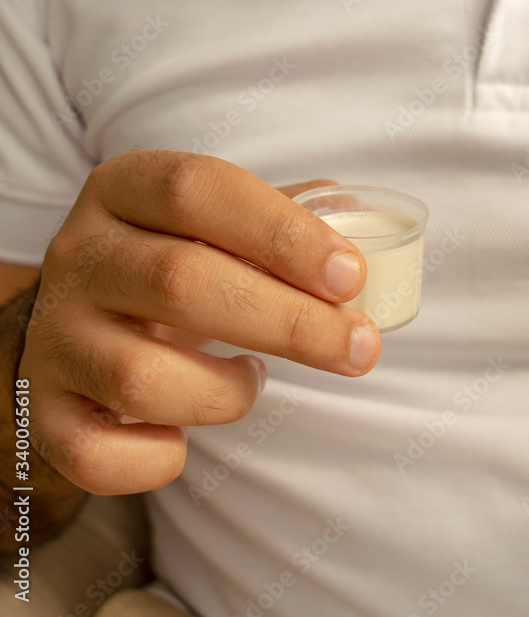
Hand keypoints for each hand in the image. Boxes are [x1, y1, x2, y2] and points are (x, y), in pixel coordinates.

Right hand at [19, 150, 379, 495]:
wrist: (82, 325)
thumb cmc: (175, 268)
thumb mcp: (216, 225)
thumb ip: (282, 220)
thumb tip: (360, 217)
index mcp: (124, 191)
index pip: (196, 190)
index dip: (282, 234)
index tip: (350, 276)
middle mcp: (78, 257)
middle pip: (180, 281)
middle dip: (290, 323)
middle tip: (360, 349)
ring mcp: (52, 336)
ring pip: (140, 377)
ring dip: (225, 392)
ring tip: (252, 379)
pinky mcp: (45, 411)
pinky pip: (93, 454)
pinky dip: (154, 460)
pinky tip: (183, 440)